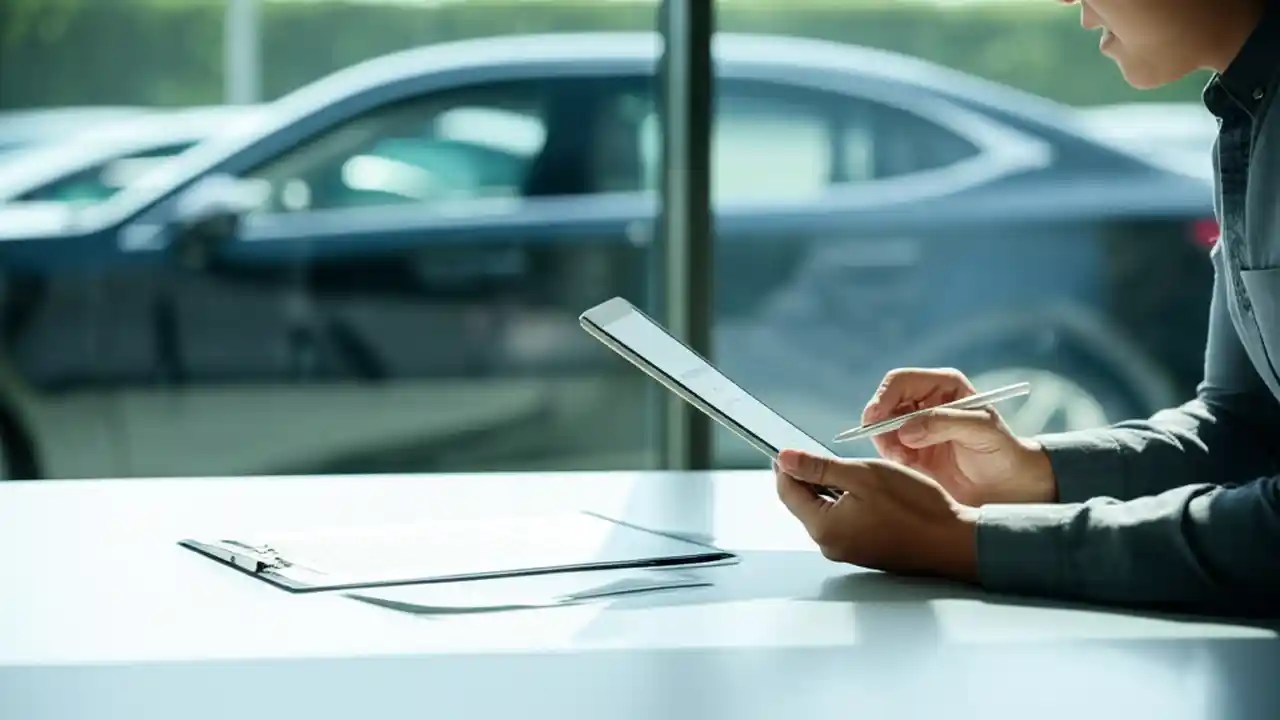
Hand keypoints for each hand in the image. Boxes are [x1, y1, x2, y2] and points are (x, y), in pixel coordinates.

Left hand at [774, 449, 978, 581]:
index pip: (787, 491)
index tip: (790, 446)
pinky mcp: (862, 550)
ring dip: (830, 488)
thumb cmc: (915, 507)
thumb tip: (784, 458)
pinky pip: (842, 521)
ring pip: (824, 510)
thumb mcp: (864, 475)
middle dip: (810, 476)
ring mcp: (846, 550)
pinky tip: (866, 490)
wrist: (954, 541)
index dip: (786, 465)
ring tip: (853, 469)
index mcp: (824, 527)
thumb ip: (820, 467)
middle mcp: (829, 545)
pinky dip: (846, 502)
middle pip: (803, 502)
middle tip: (828, 454)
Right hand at [862, 368, 1056, 505]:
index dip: (883, 396)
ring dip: (885, 442)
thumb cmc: (1001, 452)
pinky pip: (887, 447)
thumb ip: (943, 423)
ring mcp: (917, 425)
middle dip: (881, 423)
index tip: (875, 419)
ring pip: (882, 426)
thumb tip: (905, 431)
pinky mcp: (911, 449)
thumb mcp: (979, 431)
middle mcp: (926, 401)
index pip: (901, 381)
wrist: (1006, 486)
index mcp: (943, 385)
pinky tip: (909, 464)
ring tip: (905, 458)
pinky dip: (891, 455)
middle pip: (885, 402)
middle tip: (890, 446)